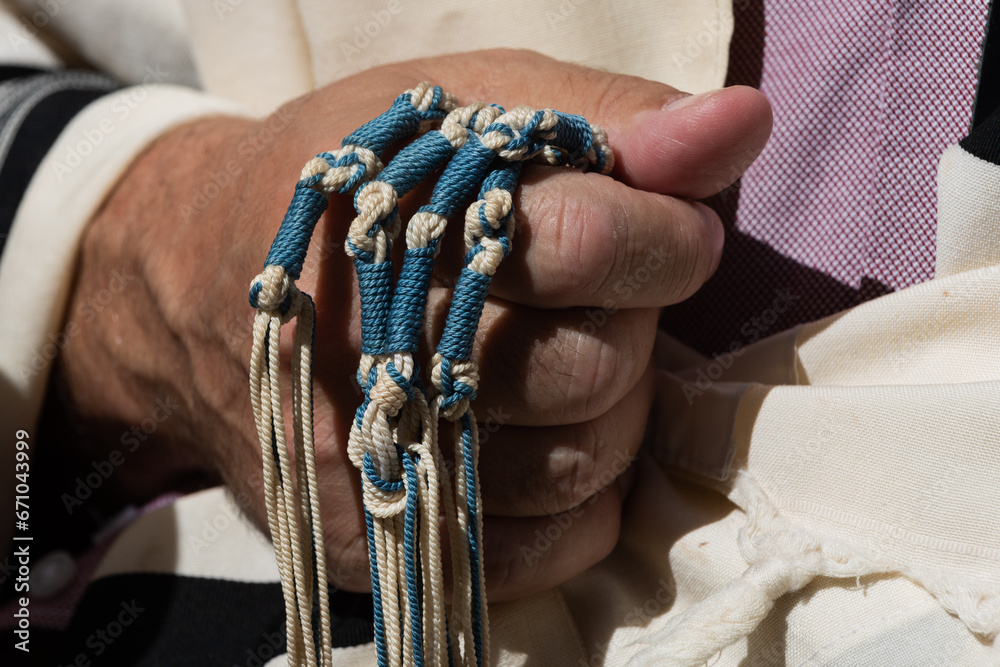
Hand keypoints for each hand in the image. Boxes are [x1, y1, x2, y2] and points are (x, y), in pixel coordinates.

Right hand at [55, 49, 770, 599]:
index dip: (665, 236)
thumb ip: (614, 123)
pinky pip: (547, 549)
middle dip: (628, 325)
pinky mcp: (375, 539)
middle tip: (582, 297)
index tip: (663, 229)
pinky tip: (539, 435)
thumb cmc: (352, 186)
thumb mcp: (472, 110)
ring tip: (555, 360)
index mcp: (410, 228)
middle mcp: (379, 357)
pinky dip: (577, 496)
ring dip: (608, 410)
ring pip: (581, 465)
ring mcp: (372, 462)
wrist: (192, 287)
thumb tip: (744, 124)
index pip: (590, 245)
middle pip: (595, 370)